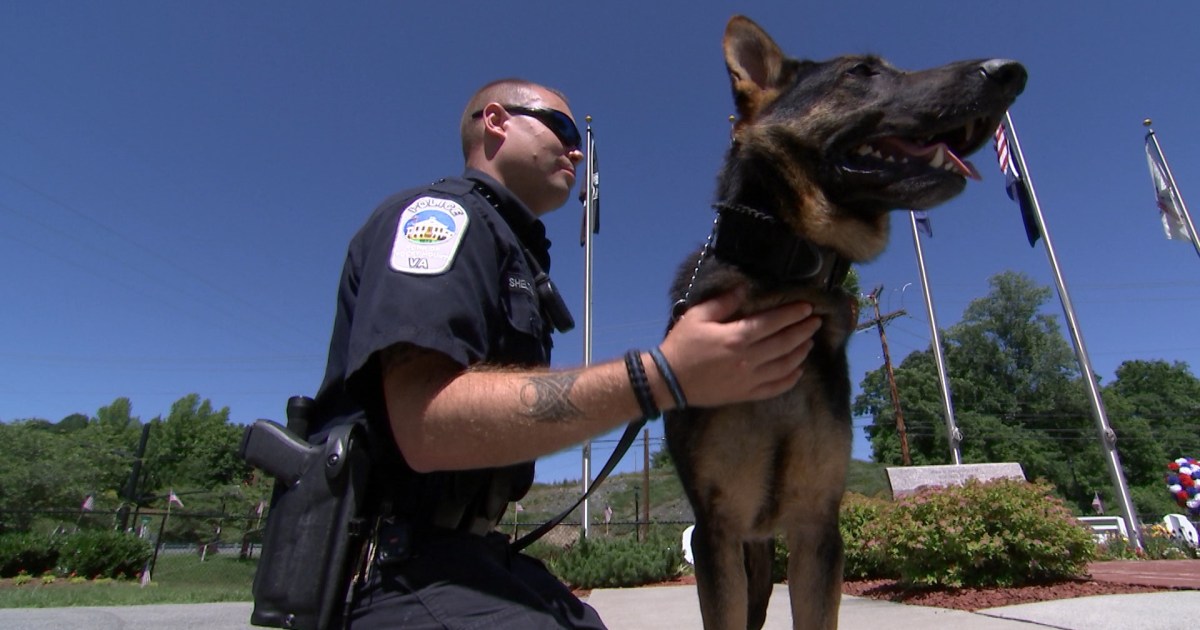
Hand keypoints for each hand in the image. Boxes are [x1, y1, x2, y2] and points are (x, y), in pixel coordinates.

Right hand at [658, 289, 821, 406]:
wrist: (669, 381)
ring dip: (800, 353)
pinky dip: (790, 379)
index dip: (792, 314)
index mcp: (737, 337)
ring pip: (784, 366)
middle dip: (803, 331)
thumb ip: (723, 302)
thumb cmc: (682, 345)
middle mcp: (748, 359)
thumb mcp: (698, 317)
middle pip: (784, 344)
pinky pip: (774, 388)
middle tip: (816, 322)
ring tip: (809, 342)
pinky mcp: (745, 394)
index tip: (807, 307)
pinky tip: (797, 371)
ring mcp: (749, 379)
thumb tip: (744, 289)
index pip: (773, 323)